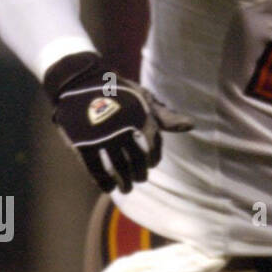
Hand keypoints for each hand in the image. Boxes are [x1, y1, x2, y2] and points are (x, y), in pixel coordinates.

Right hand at [43, 51, 192, 192]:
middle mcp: (123, 128)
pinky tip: (108, 188)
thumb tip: (191, 125)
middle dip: (139, 173)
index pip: (153, 145)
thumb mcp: (143, 99)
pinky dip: (103, 181)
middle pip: (136, 160)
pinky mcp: (82, 142)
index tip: (151, 164)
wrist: (79, 83)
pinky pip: (95, 169)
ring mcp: (102, 136)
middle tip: (139, 180)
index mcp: (140, 117)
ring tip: (126, 189)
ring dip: (124, 182)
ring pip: (117, 167)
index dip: (154, 157)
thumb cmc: (119, 92)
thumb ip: (164, 116)